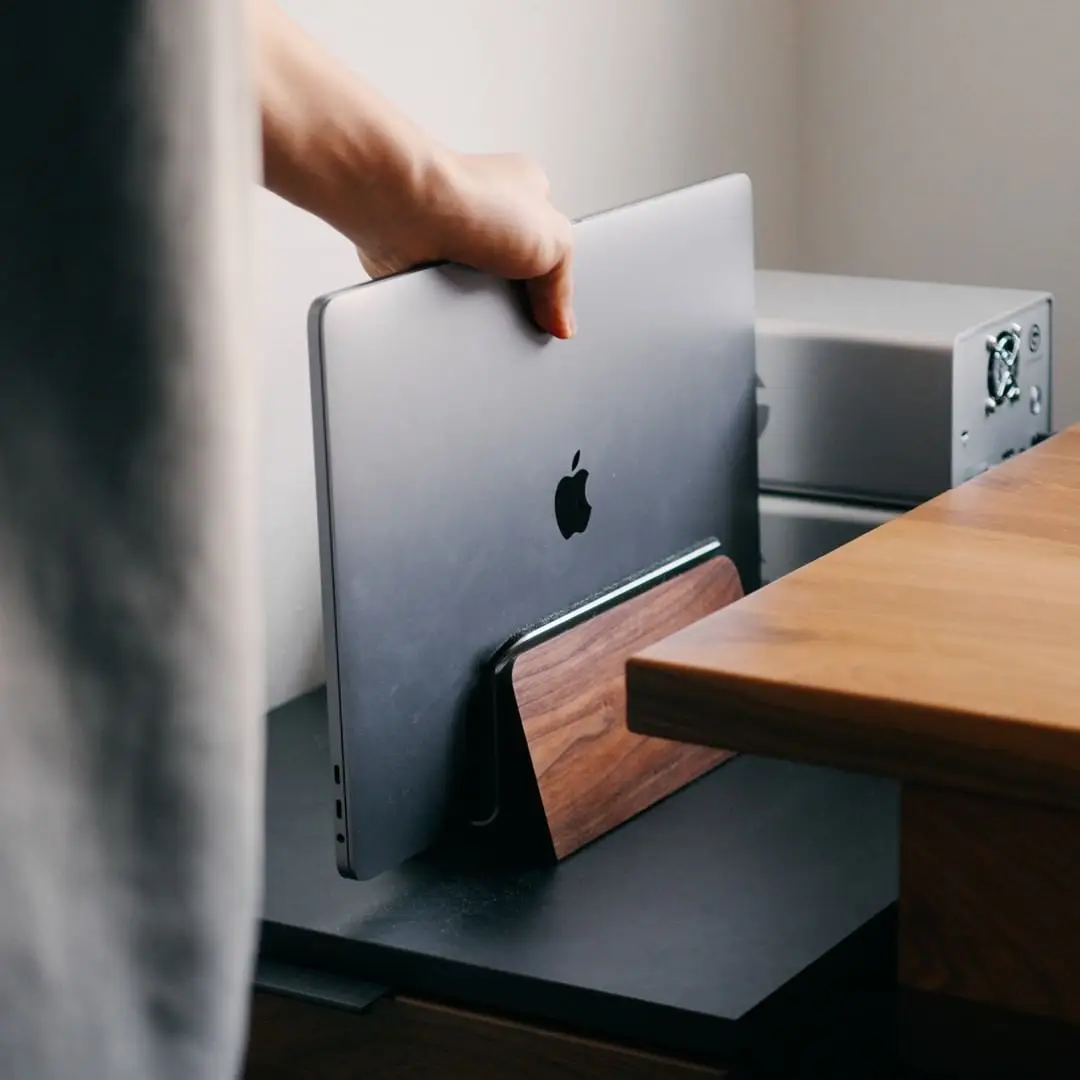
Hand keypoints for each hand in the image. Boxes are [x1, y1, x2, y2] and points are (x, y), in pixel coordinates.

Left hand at [349, 151, 575, 339]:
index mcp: (526, 194)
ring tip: (482, 304)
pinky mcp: (422, 264)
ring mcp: (453, 238)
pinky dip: (450, 312)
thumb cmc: (471, 200)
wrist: (405, 211)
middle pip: (516, 275)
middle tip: (523, 313)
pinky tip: (452, 306)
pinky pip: (445, 304)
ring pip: (480, 294)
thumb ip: (564, 286)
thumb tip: (561, 323)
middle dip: (520, 300)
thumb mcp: (555, 242)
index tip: (556, 315)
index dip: (556, 285)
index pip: (551, 249)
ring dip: (482, 308)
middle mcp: (487, 213)